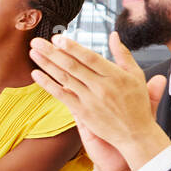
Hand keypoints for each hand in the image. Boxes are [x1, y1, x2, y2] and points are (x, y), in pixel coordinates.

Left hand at [29, 31, 170, 170]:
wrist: (136, 135)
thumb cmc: (136, 105)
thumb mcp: (136, 76)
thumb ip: (123, 54)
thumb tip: (113, 35)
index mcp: (115, 76)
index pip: (89, 57)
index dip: (72, 47)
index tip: (58, 38)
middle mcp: (101, 87)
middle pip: (72, 66)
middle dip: (52, 52)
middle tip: (37, 41)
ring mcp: (90, 100)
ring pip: (64, 78)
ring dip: (47, 64)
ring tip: (33, 53)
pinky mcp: (83, 112)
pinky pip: (62, 96)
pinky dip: (48, 84)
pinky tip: (36, 75)